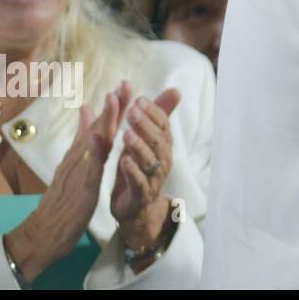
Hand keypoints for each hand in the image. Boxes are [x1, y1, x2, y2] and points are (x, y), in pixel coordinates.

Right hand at [5, 82, 127, 280]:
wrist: (46, 230)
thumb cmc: (63, 197)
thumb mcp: (74, 164)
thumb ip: (81, 138)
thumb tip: (86, 110)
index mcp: (82, 153)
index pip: (100, 126)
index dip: (114, 107)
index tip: (125, 85)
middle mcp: (80, 157)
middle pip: (98, 128)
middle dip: (113, 106)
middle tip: (124, 84)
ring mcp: (80, 171)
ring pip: (94, 143)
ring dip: (104, 120)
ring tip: (113, 99)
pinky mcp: (82, 187)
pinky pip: (89, 168)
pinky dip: (94, 152)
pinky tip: (98, 137)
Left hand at [111, 88, 180, 252]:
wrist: (137, 209)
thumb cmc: (140, 169)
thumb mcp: (148, 141)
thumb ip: (158, 117)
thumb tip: (176, 90)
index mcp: (163, 146)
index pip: (163, 125)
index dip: (153, 112)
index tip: (138, 99)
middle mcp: (163, 161)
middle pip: (157, 140)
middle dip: (145, 124)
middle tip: (131, 110)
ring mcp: (153, 179)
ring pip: (149, 160)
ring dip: (138, 146)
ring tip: (126, 133)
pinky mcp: (141, 196)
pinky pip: (139, 183)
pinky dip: (132, 172)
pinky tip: (123, 161)